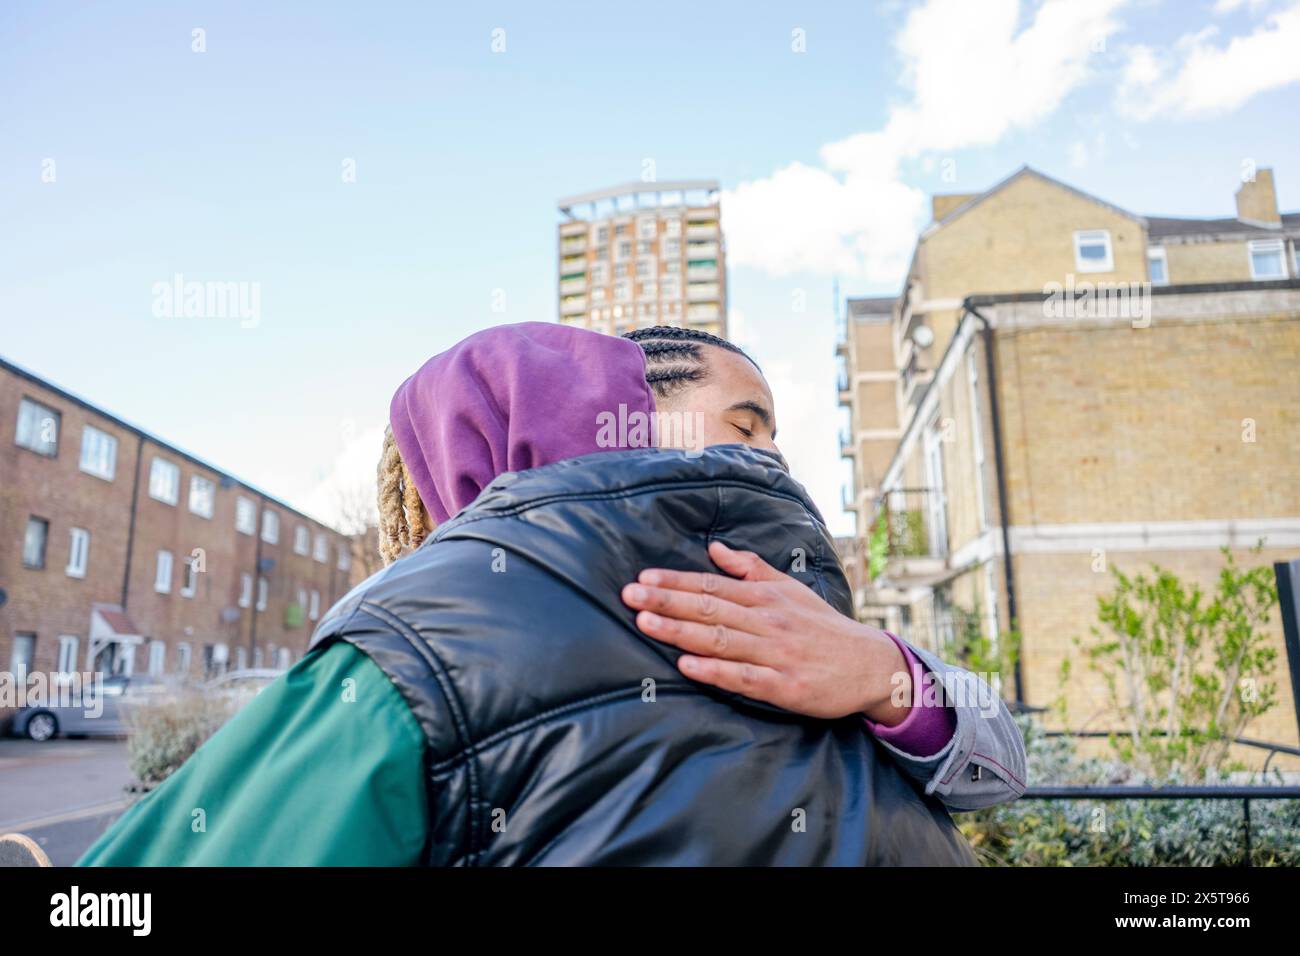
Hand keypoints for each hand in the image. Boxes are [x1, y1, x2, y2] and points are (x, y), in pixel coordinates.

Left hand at [621, 541, 912, 721]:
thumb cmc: (823, 627)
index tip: (643, 578)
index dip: (676, 581)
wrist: (869, 665)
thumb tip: (714, 548)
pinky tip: (686, 665)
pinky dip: (714, 670)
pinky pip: (743, 677)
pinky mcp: (783, 686)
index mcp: (766, 597)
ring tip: (646, 623)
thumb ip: (751, 568)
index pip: (712, 585)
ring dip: (680, 630)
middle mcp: (767, 621)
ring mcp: (774, 654)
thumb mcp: (791, 589)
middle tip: (629, 595)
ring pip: (720, 639)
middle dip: (667, 601)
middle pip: (709, 608)